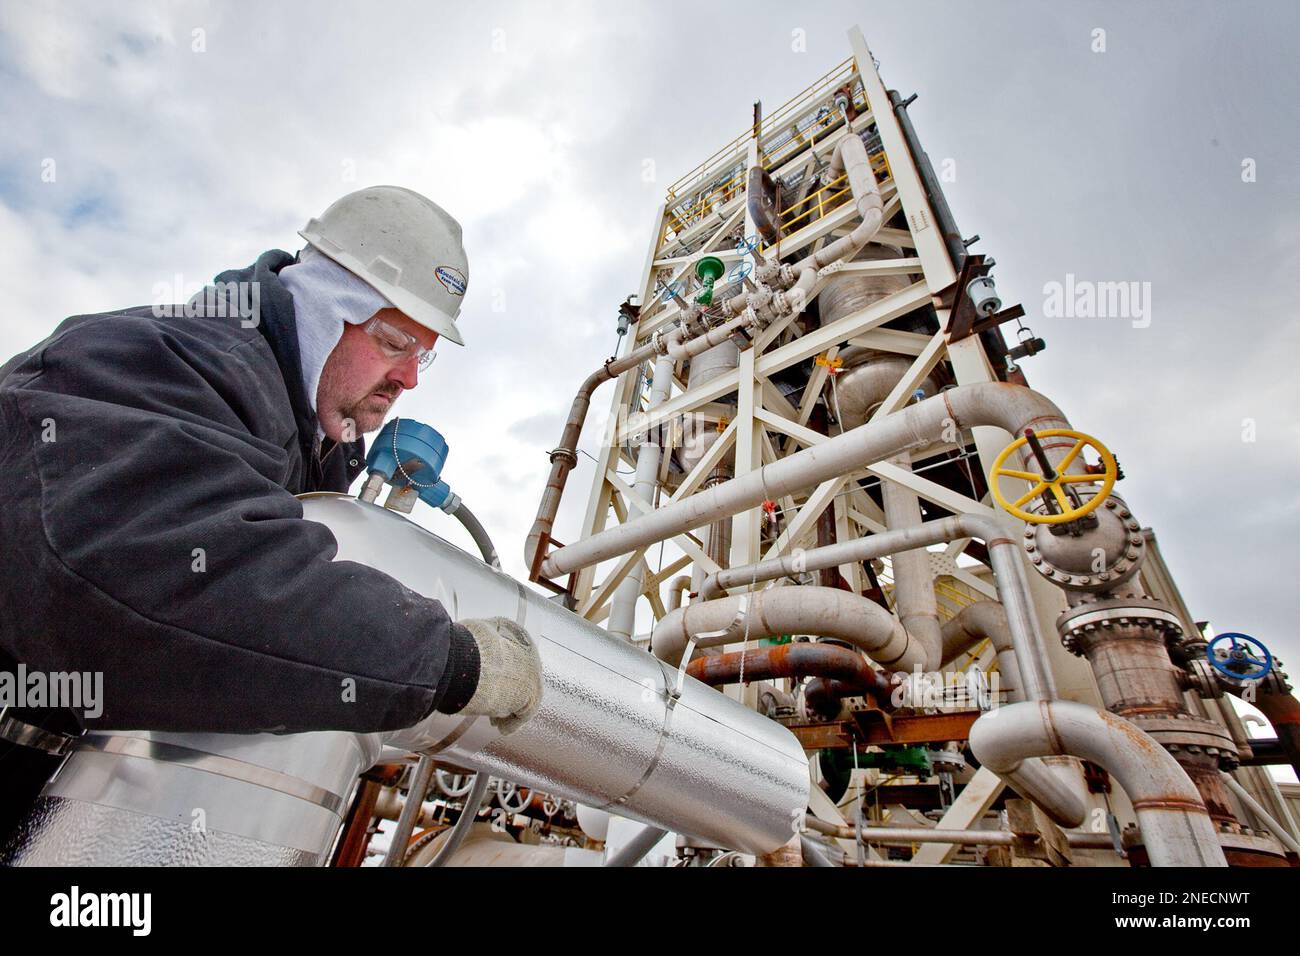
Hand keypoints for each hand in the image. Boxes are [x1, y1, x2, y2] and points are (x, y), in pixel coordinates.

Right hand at [459, 617, 543, 734]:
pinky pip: (524, 713)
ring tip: (495, 720)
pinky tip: (503, 730)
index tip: (490, 682)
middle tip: (494, 703)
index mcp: (516, 633)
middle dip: (508, 691)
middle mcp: (529, 651)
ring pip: (522, 695)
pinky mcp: (533, 696)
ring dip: (509, 707)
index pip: (512, 655)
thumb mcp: (471, 636)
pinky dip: (512, 723)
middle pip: (519, 676)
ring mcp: (534, 673)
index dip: (501, 672)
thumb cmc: (465, 648)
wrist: (474, 662)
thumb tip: (464, 653)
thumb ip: (477, 644)